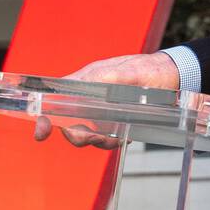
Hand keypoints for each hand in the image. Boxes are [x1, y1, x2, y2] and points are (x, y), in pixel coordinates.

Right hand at [31, 53, 179, 148]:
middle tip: (93, 135)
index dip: (44, 118)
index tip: (41, 132)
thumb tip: (85, 84)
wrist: (167, 77)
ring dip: (100, 141)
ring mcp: (99, 114)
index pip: (53, 101)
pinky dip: (114, 141)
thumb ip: (105, 78)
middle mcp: (86, 100)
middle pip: (68, 126)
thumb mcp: (126, 71)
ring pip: (88, 136)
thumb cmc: (143, 68)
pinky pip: (106, 140)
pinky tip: (126, 134)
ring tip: (118, 135)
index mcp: (82, 84)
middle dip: (78, 135)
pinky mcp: (113, 124)